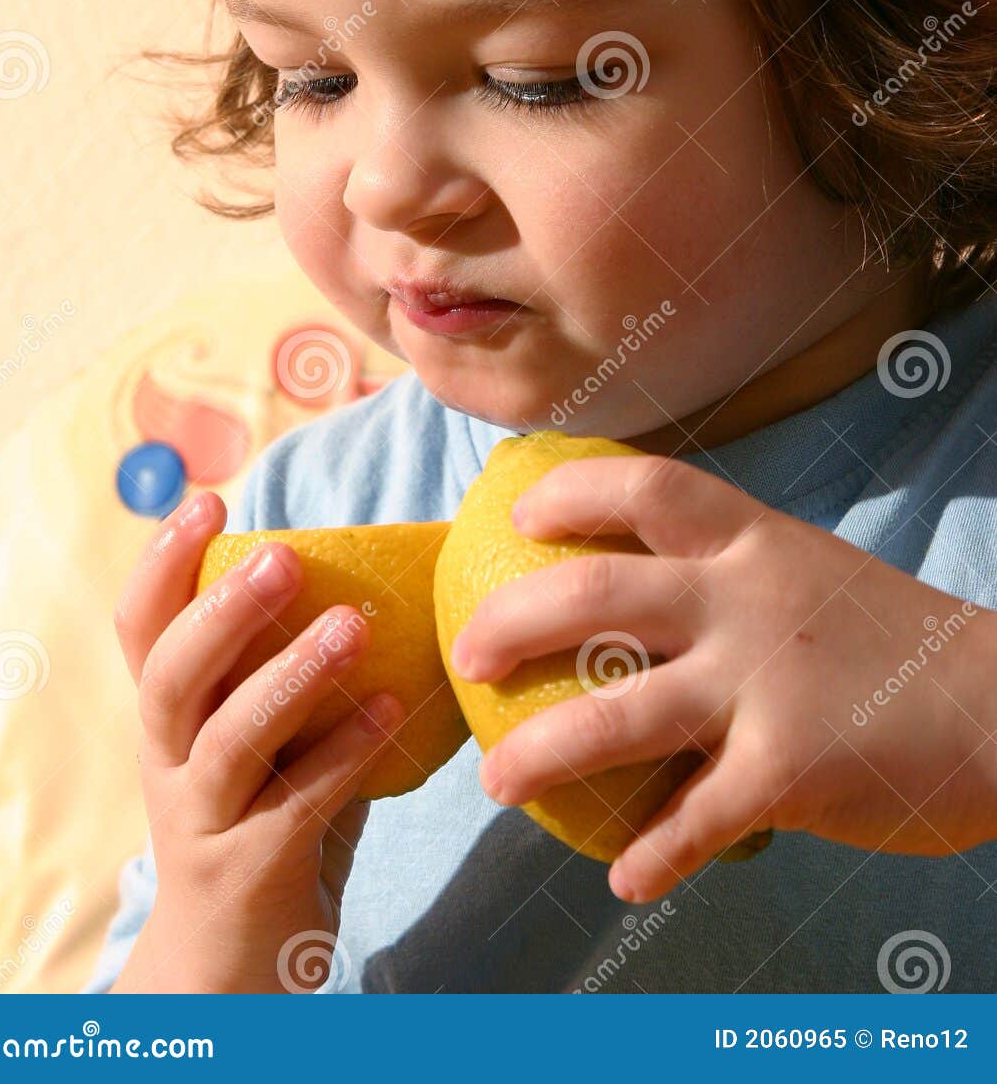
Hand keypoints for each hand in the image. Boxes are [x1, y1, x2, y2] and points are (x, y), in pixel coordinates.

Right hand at [111, 491, 403, 992]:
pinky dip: (342, 754)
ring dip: (290, 676)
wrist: (231, 969)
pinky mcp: (245, 874)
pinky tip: (390, 708)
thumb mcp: (264, 742)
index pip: (140, 628)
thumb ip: (293, 672)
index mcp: (167, 719)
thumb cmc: (263, 825)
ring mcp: (200, 822)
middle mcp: (166, 764)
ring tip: (351, 626)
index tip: (207, 501)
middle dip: (223, 610)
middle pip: (171, 676)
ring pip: (227, 741)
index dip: (164, 563)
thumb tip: (385, 577)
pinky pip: (294, 805)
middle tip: (281, 555)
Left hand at [449, 454, 996, 903]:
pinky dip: (652, 854)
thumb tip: (642, 595)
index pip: (646, 488)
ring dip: (540, 754)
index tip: (517, 515)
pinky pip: (694, 821)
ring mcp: (764, 683)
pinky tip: (624, 879)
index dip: (570, 495)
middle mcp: (746, 601)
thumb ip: (733, 576)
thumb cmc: (896, 642)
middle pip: (596, 593)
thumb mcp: (810, 572)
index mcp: (753, 543)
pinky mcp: (788, 769)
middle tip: (471, 652)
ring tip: (496, 779)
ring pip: (616, 714)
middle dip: (513, 620)